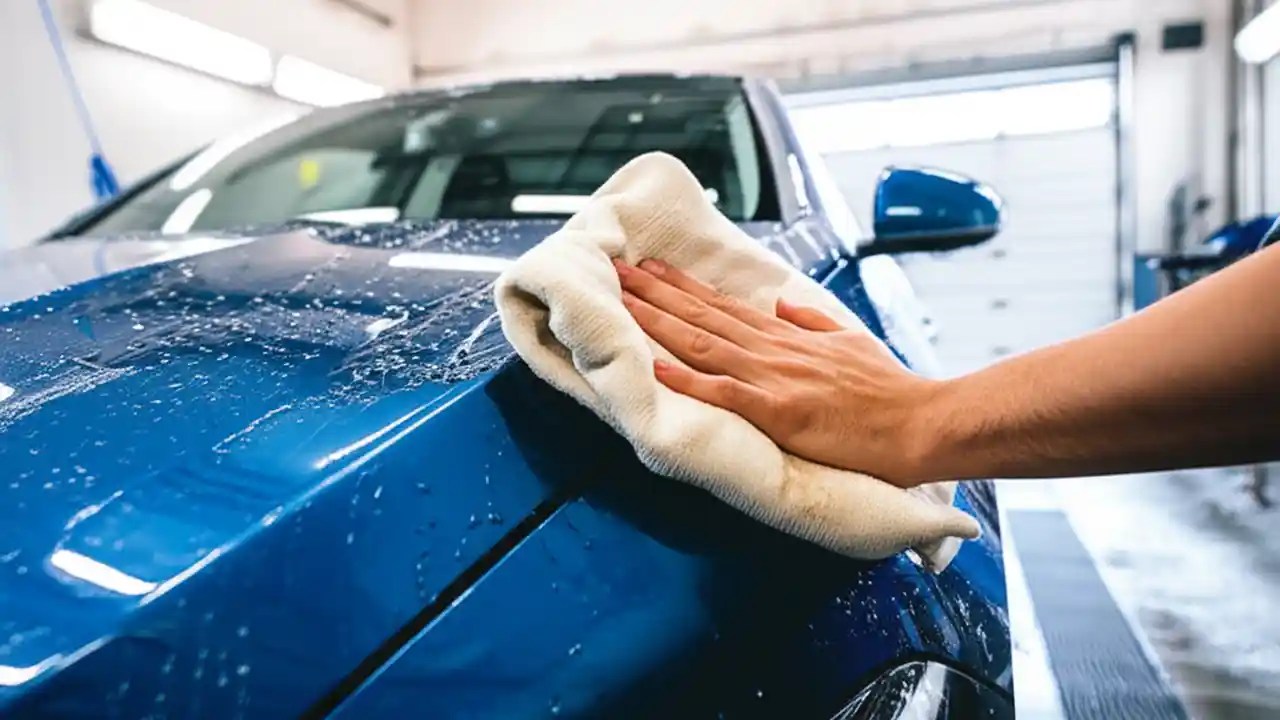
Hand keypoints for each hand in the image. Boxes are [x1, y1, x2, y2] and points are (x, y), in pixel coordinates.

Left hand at [614, 258, 942, 486]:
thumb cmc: (888, 391)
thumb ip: (810, 323)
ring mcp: (773, 378)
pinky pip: (723, 393)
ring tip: (621, 302)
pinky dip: (687, 378)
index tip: (651, 269)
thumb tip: (781, 305)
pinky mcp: (778, 412)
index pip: (723, 304)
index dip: (682, 286)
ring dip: (657, 322)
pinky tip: (655, 365)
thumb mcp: (848, 341)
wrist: (920, 423)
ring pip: (703, 343)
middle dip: (655, 293)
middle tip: (616, 271)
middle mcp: (772, 349)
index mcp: (787, 336)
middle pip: (702, 314)